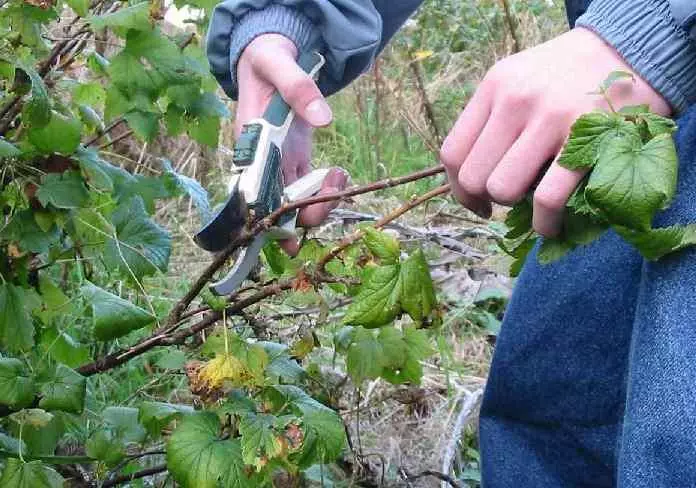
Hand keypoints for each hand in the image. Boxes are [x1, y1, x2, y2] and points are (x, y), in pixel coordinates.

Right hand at [237, 34, 348, 253]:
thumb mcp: (278, 65)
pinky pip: (309, 188)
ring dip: (321, 202)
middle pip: (277, 207)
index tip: (289, 238)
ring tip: (340, 175)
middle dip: (306, 213)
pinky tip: (339, 173)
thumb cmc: (266, 61)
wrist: (270, 56)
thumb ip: (298, 88)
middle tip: (333, 193)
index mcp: (250, 146)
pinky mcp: (295, 160)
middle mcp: (262, 162)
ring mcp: (280, 164)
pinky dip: (327, 190)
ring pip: (296, 203)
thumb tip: (324, 119)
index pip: (253, 195)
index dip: (268, 221)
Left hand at [439, 27, 670, 236]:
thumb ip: (492, 118)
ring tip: (532, 204)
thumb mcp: (519, 79)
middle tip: (508, 200)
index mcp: (494, 86)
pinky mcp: (587, 139)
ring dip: (515, 209)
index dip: (459, 188)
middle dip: (487, 199)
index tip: (476, 201)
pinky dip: (545, 223)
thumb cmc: (567, 75)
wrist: (630, 49)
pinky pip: (547, 199)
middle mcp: (516, 99)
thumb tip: (471, 178)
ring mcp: (550, 118)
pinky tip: (551, 225)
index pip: (452, 152)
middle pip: (474, 177)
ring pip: (503, 190)